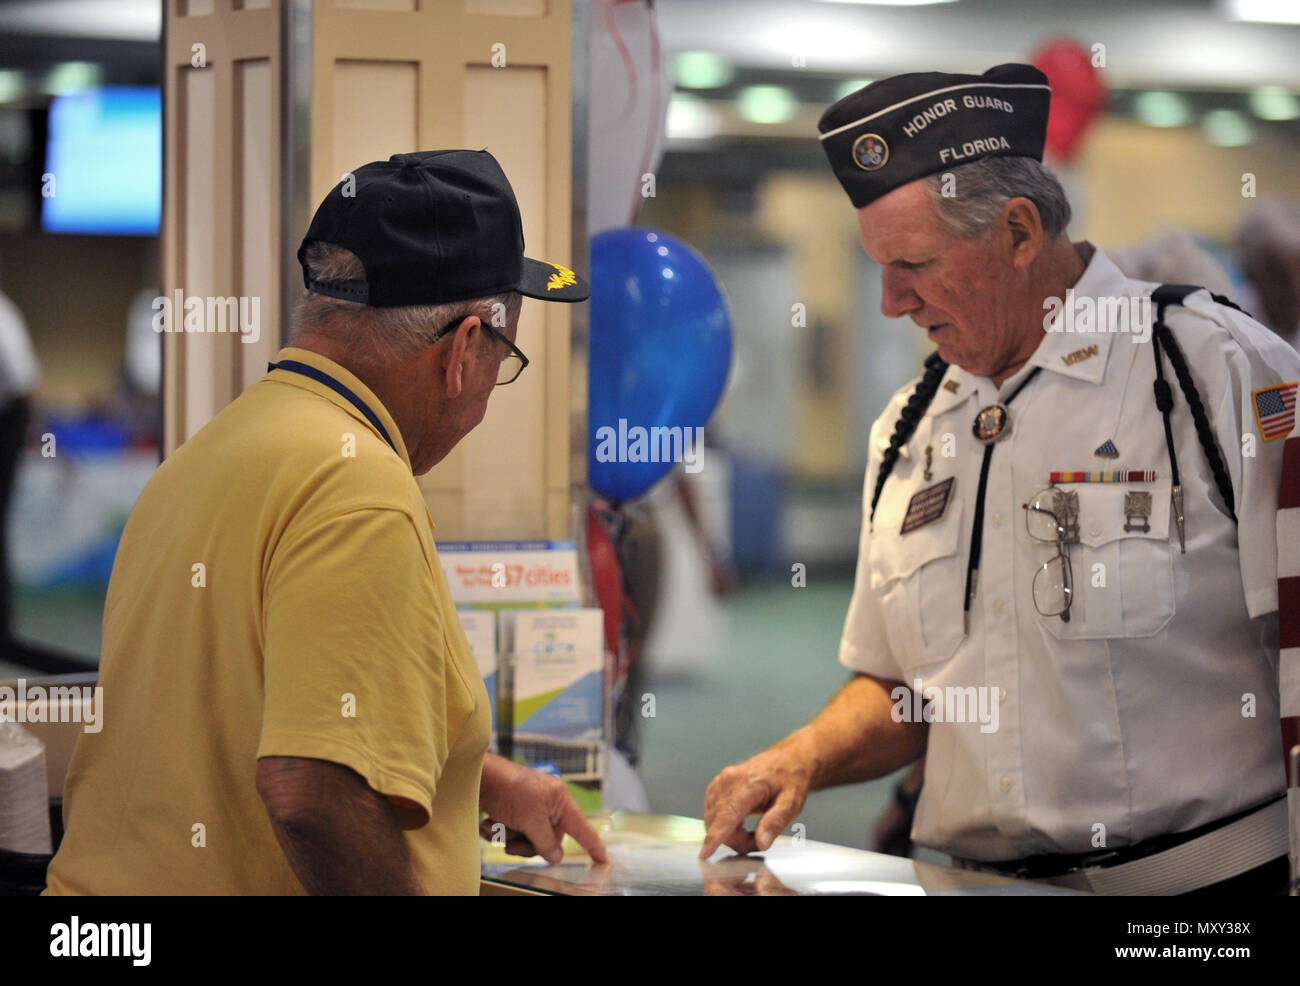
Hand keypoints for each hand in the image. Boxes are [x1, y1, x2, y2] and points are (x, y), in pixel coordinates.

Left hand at [479, 753, 608, 863]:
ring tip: (497, 826)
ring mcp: (528, 809)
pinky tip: (489, 822)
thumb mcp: (530, 819)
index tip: (603, 859)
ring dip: (509, 837)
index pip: (581, 828)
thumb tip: (556, 856)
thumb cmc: (508, 789)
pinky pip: (511, 834)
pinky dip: (499, 832)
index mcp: (559, 800)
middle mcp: (547, 805)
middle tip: (512, 838)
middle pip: (548, 841)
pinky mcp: (512, 813)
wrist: (476, 777)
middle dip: (527, 844)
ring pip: (527, 841)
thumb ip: (546, 841)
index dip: (593, 845)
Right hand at [699, 742, 813, 859]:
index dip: (715, 837)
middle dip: (736, 840)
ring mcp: (720, 781)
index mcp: (748, 784)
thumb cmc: (791, 779)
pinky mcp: (717, 785)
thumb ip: (775, 823)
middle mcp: (729, 780)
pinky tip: (739, 823)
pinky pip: (712, 812)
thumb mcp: (792, 803)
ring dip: (729, 833)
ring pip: (712, 820)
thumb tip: (761, 843)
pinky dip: (722, 824)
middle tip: (759, 841)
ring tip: (753, 832)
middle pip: (719, 822)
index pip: (727, 815)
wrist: (787, 759)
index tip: (704, 854)